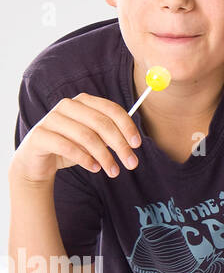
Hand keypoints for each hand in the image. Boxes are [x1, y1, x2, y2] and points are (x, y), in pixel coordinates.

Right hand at [13, 93, 140, 184]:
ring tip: (114, 171)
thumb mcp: (94, 140)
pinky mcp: (40, 135)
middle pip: (101, 123)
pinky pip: (67, 147)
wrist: (37, 161)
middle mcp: (67, 105)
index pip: (112, 109)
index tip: (137, 145)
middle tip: (131, 163)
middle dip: (120, 145)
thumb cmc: (71, 147)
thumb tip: (132, 142)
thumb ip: (111, 136)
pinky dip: (85, 159)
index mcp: (84, 101)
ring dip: (104, 156)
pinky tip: (95, 168)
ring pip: (86, 136)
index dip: (127, 126)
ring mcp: (51, 118)